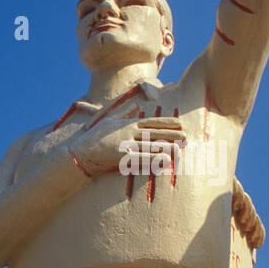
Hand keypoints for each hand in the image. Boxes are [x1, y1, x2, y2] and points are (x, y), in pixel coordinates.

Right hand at [70, 115, 184, 176]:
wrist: (82, 152)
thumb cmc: (95, 137)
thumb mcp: (109, 121)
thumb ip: (125, 114)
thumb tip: (136, 107)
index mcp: (128, 124)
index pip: (151, 122)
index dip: (166, 122)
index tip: (179, 123)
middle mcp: (129, 133)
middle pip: (155, 133)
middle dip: (172, 134)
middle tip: (186, 136)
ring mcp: (126, 144)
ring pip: (152, 145)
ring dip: (167, 146)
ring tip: (181, 148)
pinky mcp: (123, 157)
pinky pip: (143, 158)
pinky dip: (155, 158)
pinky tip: (166, 160)